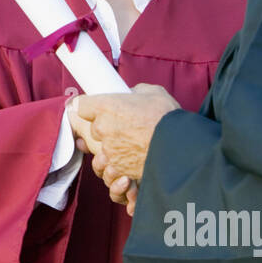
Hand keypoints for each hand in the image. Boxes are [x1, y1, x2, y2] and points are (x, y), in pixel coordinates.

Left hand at [74, 85, 180, 199]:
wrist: (181, 147)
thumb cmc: (167, 117)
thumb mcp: (152, 92)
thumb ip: (135, 92)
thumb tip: (131, 94)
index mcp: (105, 106)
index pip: (80, 105)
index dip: (86, 106)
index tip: (91, 108)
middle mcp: (102, 129)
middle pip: (91, 130)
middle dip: (103, 129)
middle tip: (121, 127)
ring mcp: (108, 152)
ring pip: (99, 152)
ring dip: (110, 151)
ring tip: (127, 148)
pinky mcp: (118, 170)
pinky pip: (110, 170)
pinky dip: (119, 169)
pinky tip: (131, 163)